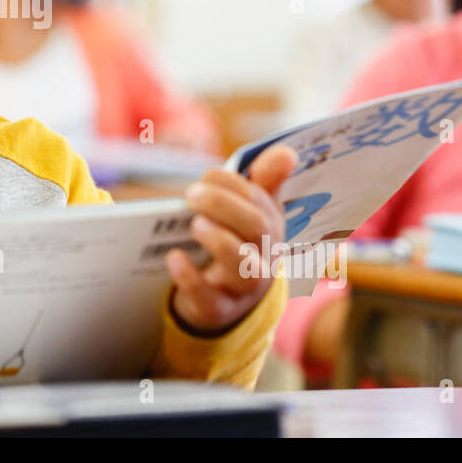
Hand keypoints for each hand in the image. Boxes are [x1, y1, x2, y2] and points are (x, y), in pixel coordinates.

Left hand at [165, 144, 296, 334]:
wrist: (223, 302)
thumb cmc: (236, 243)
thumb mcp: (250, 212)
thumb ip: (264, 180)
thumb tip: (287, 152)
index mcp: (271, 227)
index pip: (260, 202)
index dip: (232, 185)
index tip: (206, 177)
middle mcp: (264, 257)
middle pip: (256, 227)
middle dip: (224, 205)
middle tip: (192, 194)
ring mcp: (243, 287)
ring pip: (244, 266)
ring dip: (219, 240)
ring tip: (195, 224)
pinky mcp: (218, 310)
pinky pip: (209, 298)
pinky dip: (190, 277)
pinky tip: (174, 257)